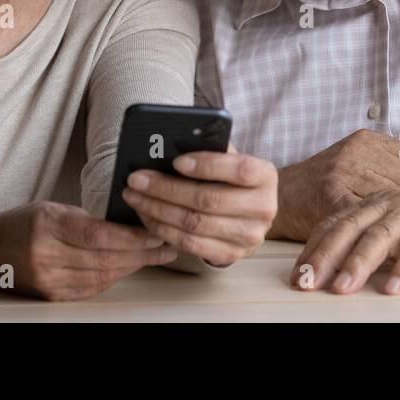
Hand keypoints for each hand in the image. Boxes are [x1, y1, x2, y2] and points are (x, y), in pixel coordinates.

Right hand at [0, 202, 176, 300]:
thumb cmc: (21, 223)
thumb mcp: (51, 209)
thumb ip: (86, 219)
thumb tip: (128, 224)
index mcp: (47, 225)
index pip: (99, 234)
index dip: (132, 237)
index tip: (156, 232)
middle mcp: (47, 255)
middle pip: (105, 259)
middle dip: (141, 254)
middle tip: (166, 246)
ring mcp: (48, 279)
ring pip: (102, 277)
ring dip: (132, 267)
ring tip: (153, 256)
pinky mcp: (51, 296)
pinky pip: (90, 290)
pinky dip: (112, 278)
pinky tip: (127, 268)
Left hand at [121, 149, 277, 265]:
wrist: (249, 212)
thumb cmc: (230, 177)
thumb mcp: (228, 158)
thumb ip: (209, 149)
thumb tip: (170, 144)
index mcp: (266, 176)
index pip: (240, 169)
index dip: (207, 165)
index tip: (175, 161)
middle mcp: (264, 208)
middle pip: (209, 200)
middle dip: (166, 189)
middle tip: (136, 179)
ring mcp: (249, 236)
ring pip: (194, 224)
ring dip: (157, 209)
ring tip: (134, 196)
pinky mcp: (231, 254)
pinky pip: (189, 244)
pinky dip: (162, 229)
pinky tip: (147, 215)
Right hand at [272, 129, 399, 239]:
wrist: (280, 195)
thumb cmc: (323, 186)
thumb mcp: (356, 164)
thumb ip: (387, 169)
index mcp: (368, 139)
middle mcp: (358, 150)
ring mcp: (345, 170)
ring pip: (391, 200)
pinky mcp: (332, 195)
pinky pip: (368, 218)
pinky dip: (381, 234)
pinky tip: (392, 247)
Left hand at [291, 178, 399, 294]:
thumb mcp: (399, 226)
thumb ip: (372, 241)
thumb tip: (337, 269)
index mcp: (375, 204)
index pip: (336, 223)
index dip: (314, 248)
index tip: (296, 274)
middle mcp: (390, 204)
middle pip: (349, 228)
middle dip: (324, 256)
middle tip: (306, 282)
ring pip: (380, 237)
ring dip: (358, 264)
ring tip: (341, 288)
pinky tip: (394, 287)